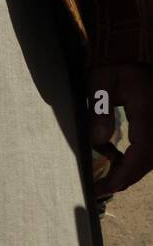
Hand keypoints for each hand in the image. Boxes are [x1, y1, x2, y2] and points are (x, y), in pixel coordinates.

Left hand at [89, 63, 152, 197]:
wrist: (136, 56)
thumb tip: (98, 142)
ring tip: (104, 179)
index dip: (125, 173)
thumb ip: (99, 109)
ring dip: (129, 170)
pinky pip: (149, 149)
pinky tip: (114, 158)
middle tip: (99, 189)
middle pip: (148, 160)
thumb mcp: (101, 81)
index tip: (105, 187)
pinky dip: (133, 159)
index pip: (142, 151)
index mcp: (147, 110)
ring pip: (151, 157)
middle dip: (125, 178)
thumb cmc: (116, 66)